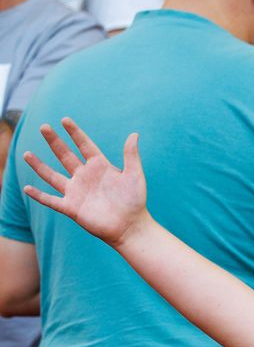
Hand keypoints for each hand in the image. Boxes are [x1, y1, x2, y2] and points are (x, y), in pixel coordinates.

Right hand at [23, 118, 148, 248]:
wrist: (130, 227)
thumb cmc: (134, 201)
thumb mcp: (134, 175)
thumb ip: (131, 155)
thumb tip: (134, 134)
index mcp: (99, 166)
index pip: (84, 145)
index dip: (75, 133)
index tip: (65, 120)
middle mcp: (85, 176)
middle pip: (65, 155)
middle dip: (54, 141)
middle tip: (44, 126)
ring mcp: (76, 192)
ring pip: (52, 176)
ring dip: (39, 165)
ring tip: (26, 153)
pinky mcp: (71, 208)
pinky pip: (51, 200)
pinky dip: (39, 195)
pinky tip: (27, 188)